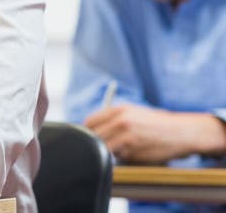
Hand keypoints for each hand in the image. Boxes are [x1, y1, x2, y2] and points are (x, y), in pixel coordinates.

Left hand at [85, 104, 225, 163]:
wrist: (180, 132)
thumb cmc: (155, 123)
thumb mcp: (133, 112)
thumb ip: (112, 118)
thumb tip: (91, 129)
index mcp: (118, 110)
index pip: (90, 122)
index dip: (88, 132)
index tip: (88, 138)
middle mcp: (120, 121)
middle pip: (94, 136)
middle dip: (96, 143)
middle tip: (101, 146)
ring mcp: (126, 136)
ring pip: (105, 148)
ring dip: (110, 151)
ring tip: (124, 147)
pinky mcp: (133, 150)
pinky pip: (119, 157)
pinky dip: (123, 157)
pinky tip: (136, 151)